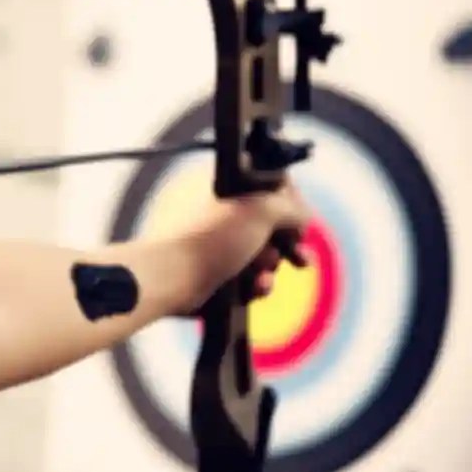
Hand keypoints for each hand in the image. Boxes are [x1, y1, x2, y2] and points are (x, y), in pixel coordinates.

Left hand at [175, 179, 312, 314]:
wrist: (169, 277)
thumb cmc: (210, 236)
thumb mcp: (263, 209)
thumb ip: (292, 207)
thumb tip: (302, 217)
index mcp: (219, 182)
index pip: (265, 183)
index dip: (289, 202)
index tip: (300, 220)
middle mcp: (211, 208)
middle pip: (265, 222)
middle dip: (284, 243)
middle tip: (297, 257)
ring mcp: (208, 241)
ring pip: (256, 252)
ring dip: (269, 266)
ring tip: (263, 274)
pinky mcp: (207, 271)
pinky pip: (242, 276)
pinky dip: (254, 283)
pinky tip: (256, 289)